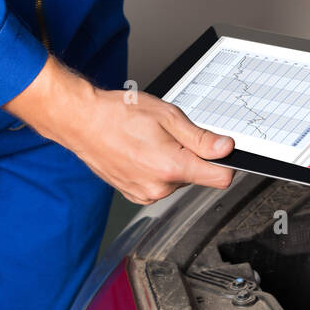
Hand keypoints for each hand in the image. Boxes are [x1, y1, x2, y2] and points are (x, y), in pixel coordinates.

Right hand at [6, 54, 234, 203]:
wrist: (82, 122)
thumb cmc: (119, 114)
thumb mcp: (168, 116)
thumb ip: (201, 138)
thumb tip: (226, 148)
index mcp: (172, 168)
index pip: (221, 178)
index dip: (227, 162)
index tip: (224, 151)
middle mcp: (159, 188)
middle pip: (198, 176)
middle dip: (193, 156)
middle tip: (172, 135)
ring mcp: (145, 194)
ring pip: (178, 180)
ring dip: (174, 163)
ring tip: (152, 141)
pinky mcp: (134, 195)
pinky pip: (160, 184)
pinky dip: (158, 170)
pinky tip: (142, 152)